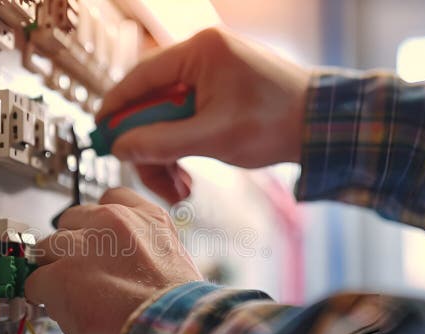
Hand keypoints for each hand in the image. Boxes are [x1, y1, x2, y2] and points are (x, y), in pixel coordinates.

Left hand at [24, 188, 201, 333]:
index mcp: (147, 218)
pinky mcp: (61, 275)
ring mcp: (84, 246)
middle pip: (70, 223)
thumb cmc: (179, 315)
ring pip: (47, 249)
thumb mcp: (174, 264)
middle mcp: (114, 222)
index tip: (95, 241)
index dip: (97, 225)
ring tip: (72, 298)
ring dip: (53, 271)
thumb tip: (116, 265)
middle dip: (72, 249)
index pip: (110, 199)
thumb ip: (141, 251)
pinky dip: (43, 300)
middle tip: (83, 277)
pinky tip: (63, 313)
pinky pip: (34, 282)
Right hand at [99, 27, 310, 203]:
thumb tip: (120, 147)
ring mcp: (212, 74)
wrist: (324, 126)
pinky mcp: (220, 92)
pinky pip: (186, 119)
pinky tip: (188, 177)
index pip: (140, 78)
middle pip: (152, 103)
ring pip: (168, 117)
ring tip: (180, 190)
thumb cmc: (276, 123)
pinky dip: (183, 148)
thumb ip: (161, 142)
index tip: (100, 134)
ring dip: (167, 155)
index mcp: (199, 51)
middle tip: (151, 179)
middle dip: (150, 147)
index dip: (116, 109)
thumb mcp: (211, 137)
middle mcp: (202, 56)